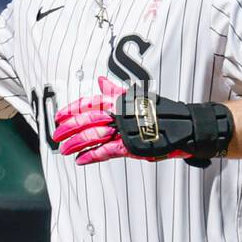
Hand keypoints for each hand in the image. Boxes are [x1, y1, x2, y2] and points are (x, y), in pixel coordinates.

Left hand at [52, 77, 203, 165]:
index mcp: (120, 102)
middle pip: (88, 119)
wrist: (185, 126)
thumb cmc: (162, 113)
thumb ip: (117, 93)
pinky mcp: (132, 146)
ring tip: (64, 150)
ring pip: (94, 135)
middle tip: (56, 135)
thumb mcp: (138, 100)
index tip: (60, 116)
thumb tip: (102, 81)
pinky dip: (92, 156)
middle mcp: (121, 114)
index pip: (91, 103)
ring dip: (76, 143)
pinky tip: (81, 160)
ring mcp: (126, 130)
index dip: (73, 109)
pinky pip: (108, 151)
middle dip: (69, 127)